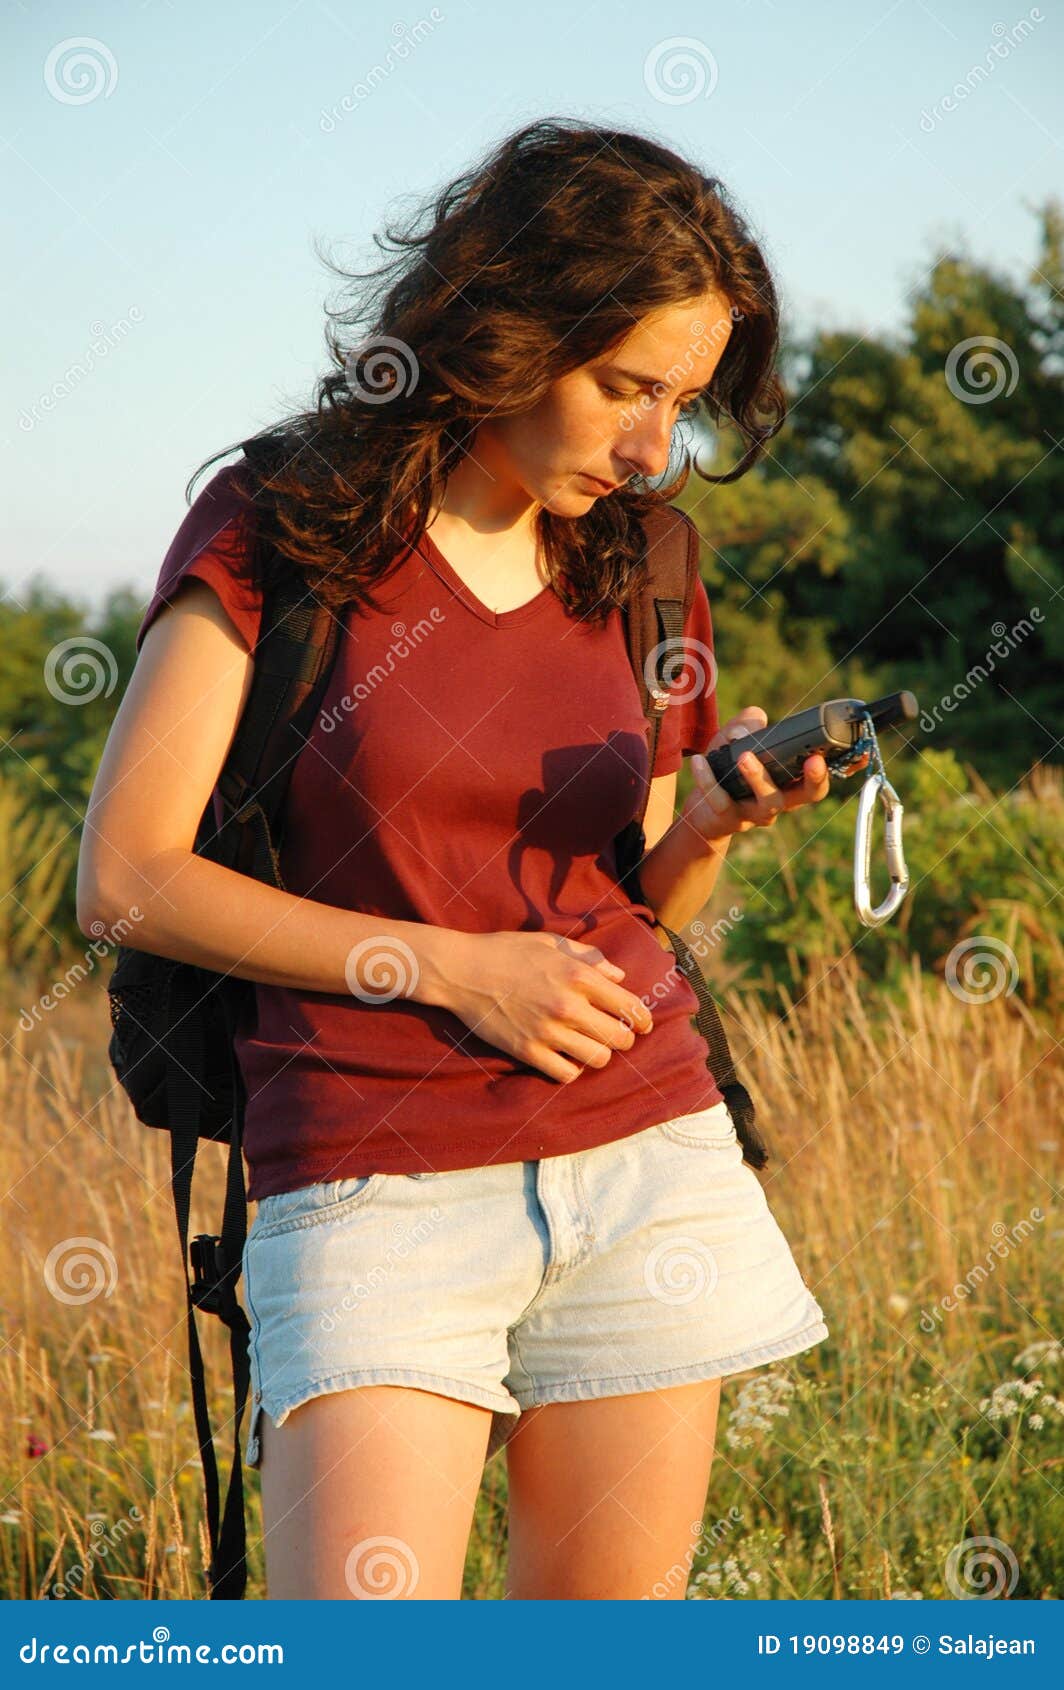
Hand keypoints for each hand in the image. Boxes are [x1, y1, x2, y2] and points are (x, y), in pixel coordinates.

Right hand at [439, 929, 653, 1084]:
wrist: (462, 970)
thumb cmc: (507, 951)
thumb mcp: (551, 943)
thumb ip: (589, 958)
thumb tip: (619, 975)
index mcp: (578, 975)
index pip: (629, 1006)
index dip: (643, 1019)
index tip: (644, 1025)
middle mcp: (567, 1005)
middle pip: (619, 1039)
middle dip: (624, 1040)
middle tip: (617, 1037)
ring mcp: (547, 1031)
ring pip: (597, 1060)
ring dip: (599, 1055)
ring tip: (592, 1048)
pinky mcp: (527, 1051)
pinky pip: (566, 1074)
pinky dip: (572, 1069)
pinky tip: (566, 1058)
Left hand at [680, 706, 870, 845]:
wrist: (703, 812)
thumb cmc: (730, 771)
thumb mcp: (737, 741)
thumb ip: (749, 724)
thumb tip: (755, 721)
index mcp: (793, 780)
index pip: (825, 774)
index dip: (846, 766)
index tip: (860, 753)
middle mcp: (783, 799)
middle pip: (810, 795)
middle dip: (816, 779)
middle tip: (815, 760)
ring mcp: (758, 813)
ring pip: (768, 801)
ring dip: (758, 776)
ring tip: (744, 755)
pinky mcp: (730, 819)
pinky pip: (722, 801)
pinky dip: (709, 779)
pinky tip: (700, 761)